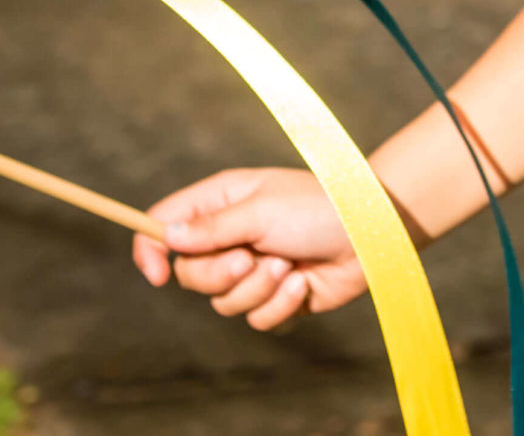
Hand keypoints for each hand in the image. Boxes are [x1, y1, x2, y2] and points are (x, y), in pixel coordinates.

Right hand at [131, 167, 369, 329]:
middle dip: (220, 274)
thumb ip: (211, 228)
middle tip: (250, 258)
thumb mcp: (260, 210)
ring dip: (256, 288)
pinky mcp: (275, 298)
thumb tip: (166, 236)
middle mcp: (231, 237)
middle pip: (190, 274)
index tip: (157, 274)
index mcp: (221, 203)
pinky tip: (303, 283)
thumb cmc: (316, 210)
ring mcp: (252, 270)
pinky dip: (279, 305)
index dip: (151, 249)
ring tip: (287, 266)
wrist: (372, 236)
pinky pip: (256, 320)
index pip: (164, 224)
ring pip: (223, 303)